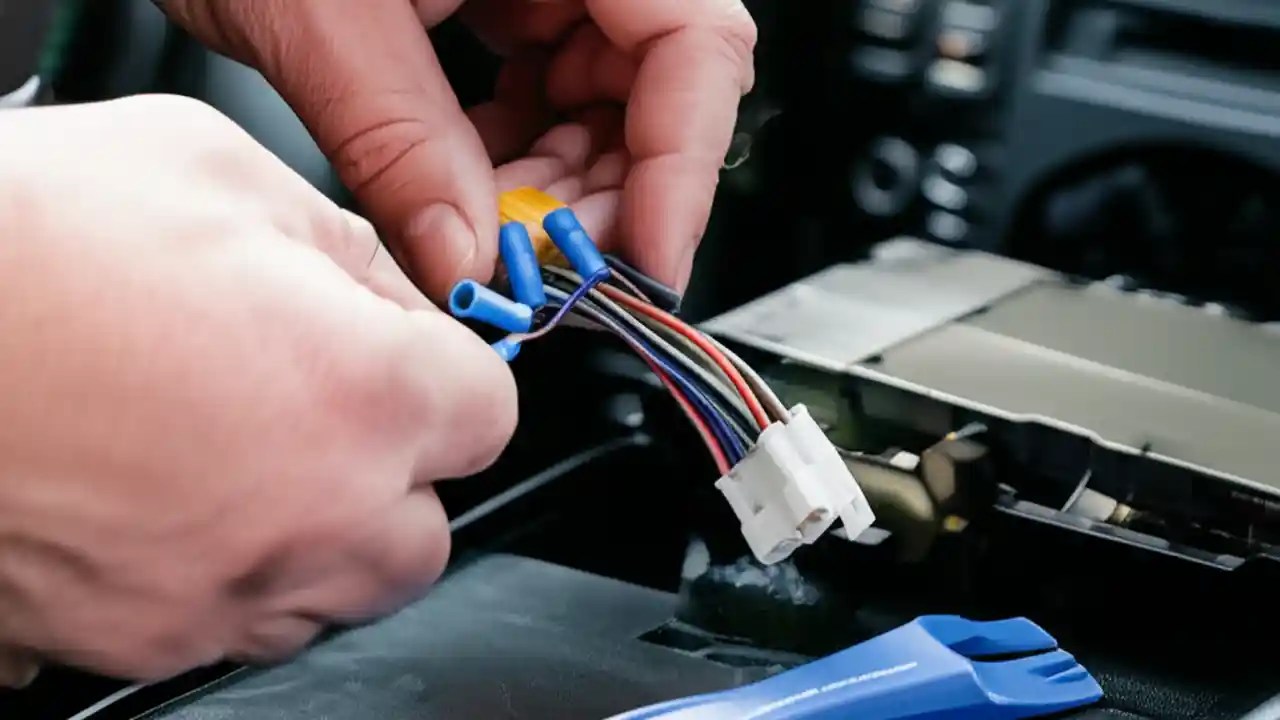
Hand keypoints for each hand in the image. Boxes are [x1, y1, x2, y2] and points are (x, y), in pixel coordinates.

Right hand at [0, 96, 515, 684]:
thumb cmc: (20, 239)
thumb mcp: (219, 169)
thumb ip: (350, 248)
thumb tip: (399, 299)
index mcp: (363, 395)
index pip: (489, 414)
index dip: (450, 375)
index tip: (408, 357)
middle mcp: (312, 518)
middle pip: (426, 527)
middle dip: (396, 467)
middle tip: (319, 401)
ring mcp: (222, 596)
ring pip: (336, 589)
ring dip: (318, 526)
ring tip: (230, 443)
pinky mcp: (137, 641)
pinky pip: (232, 623)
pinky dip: (227, 569)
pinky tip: (164, 495)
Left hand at [160, 0, 756, 299]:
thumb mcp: (315, 15)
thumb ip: (400, 145)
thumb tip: (469, 263)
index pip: (694, 42)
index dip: (683, 165)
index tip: (643, 262)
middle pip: (658, 83)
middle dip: (611, 193)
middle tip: (550, 273)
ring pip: (606, 97)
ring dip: (562, 185)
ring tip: (497, 238)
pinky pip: (548, 85)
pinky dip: (518, 153)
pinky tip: (467, 187)